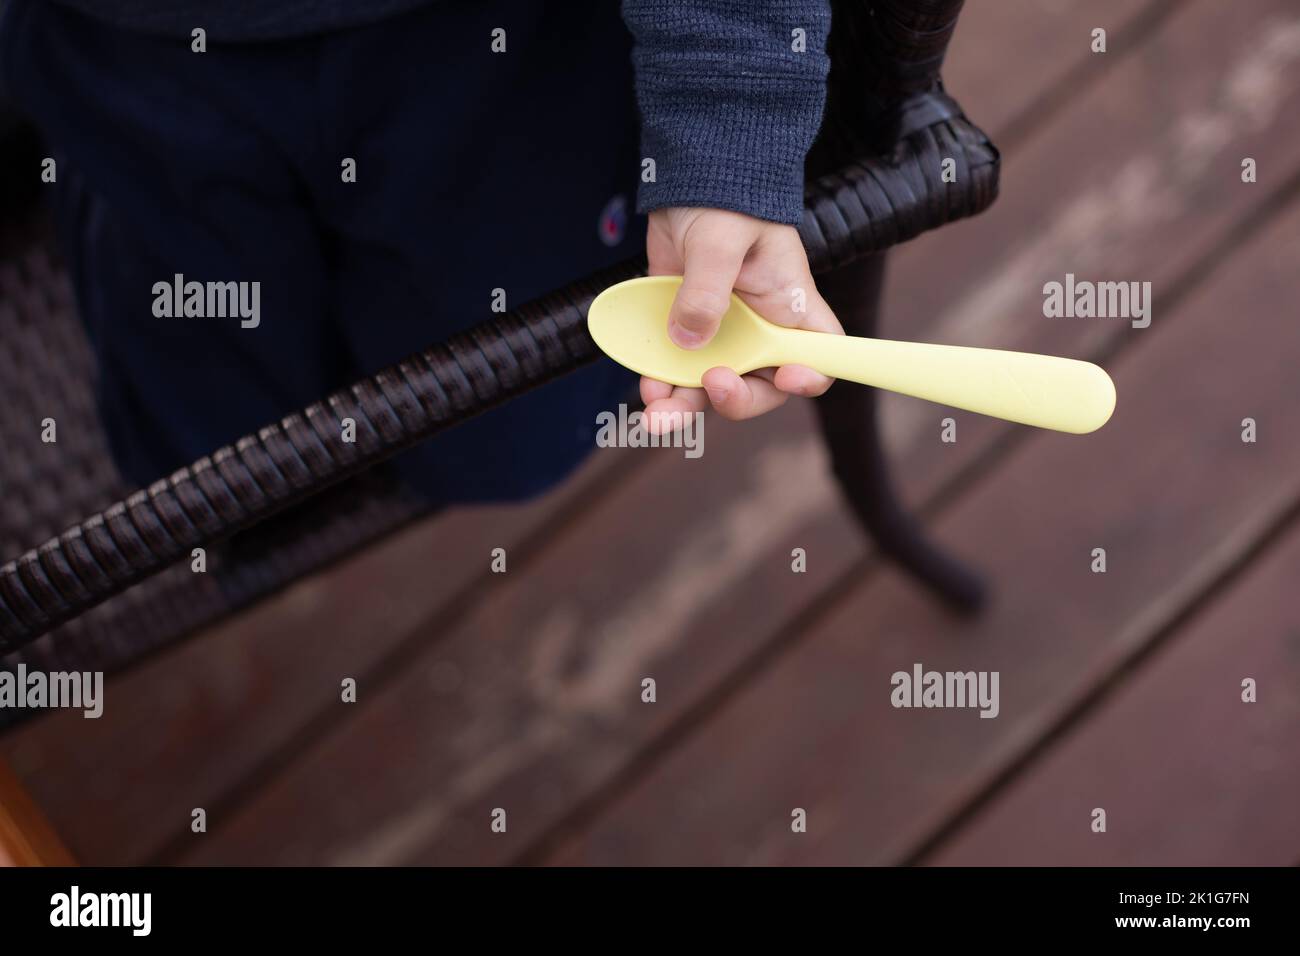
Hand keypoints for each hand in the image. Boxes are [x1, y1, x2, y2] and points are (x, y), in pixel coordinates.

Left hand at [640, 207, 842, 431]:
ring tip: (657, 417)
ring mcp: (722, 333)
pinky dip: (662, 384)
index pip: (820, 355)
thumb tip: (687, 340)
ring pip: (711, 386)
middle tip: (710, 385)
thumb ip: (707, 291)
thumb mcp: (720, 240)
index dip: (809, 377)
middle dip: (734, 400)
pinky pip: (677, 370)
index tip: (786, 376)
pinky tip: (647, 389)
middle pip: (760, 387)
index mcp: (788, 307)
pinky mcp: (687, 329)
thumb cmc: (726, 199)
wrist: (689, 180)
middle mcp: (760, 329)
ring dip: (686, 406)